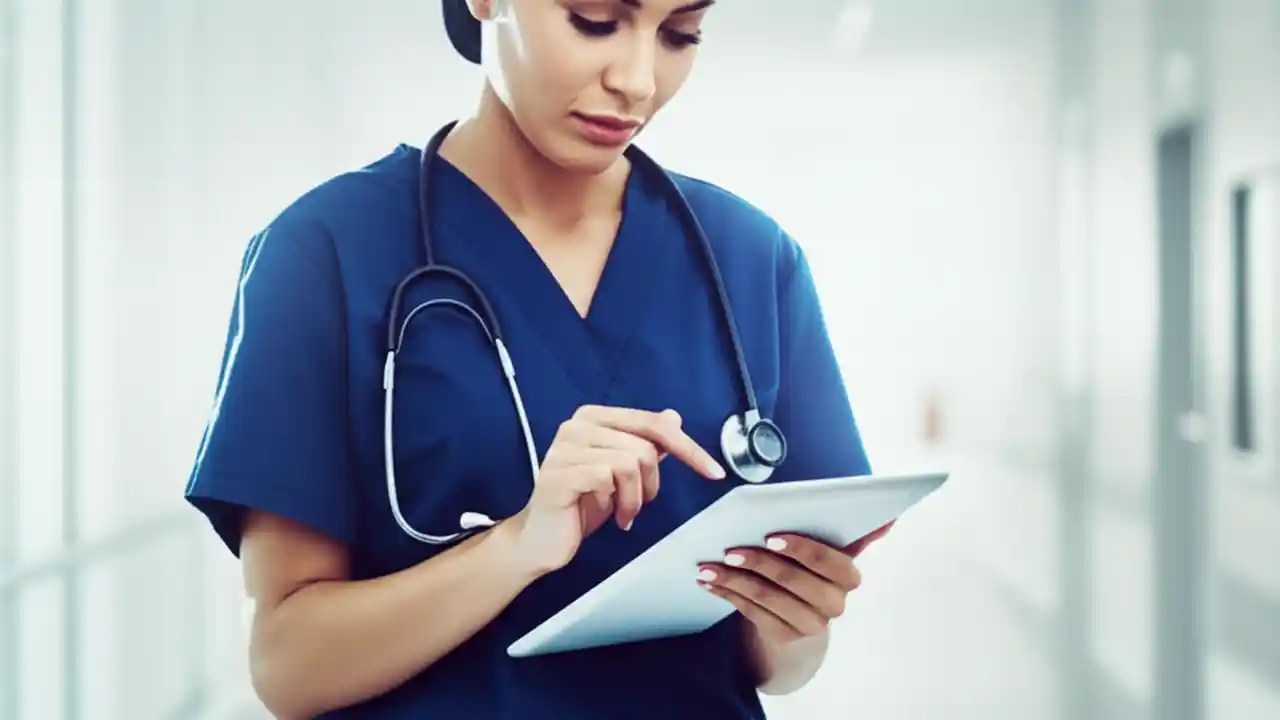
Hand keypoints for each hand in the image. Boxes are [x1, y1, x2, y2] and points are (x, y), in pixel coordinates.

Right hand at [510, 405, 726, 576]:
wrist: (541, 540)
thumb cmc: (581, 505)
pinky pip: (606, 478)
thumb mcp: (622, 473)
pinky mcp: (557, 474)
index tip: (713, 472)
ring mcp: (564, 448)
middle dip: (651, 484)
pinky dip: (615, 503)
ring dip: (634, 497)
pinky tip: (606, 514)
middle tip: (637, 503)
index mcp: (594, 418)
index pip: (654, 423)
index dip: (688, 448)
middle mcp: (576, 426)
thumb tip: (674, 417)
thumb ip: (646, 443)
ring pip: (630, 462)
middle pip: (646, 446)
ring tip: (621, 511)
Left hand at [696, 523, 894, 644]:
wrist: (804, 616)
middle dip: (758, 563)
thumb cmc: (815, 570)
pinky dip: (728, 593)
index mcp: (848, 577)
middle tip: (730, 548)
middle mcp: (833, 604)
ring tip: (708, 566)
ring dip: (733, 579)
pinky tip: (710, 581)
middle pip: (792, 581)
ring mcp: (808, 625)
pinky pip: (750, 613)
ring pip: (766, 597)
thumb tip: (891, 517)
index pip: (828, 562)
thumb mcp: (835, 551)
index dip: (800, 550)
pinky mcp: (783, 637)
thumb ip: (857, 534)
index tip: (771, 537)